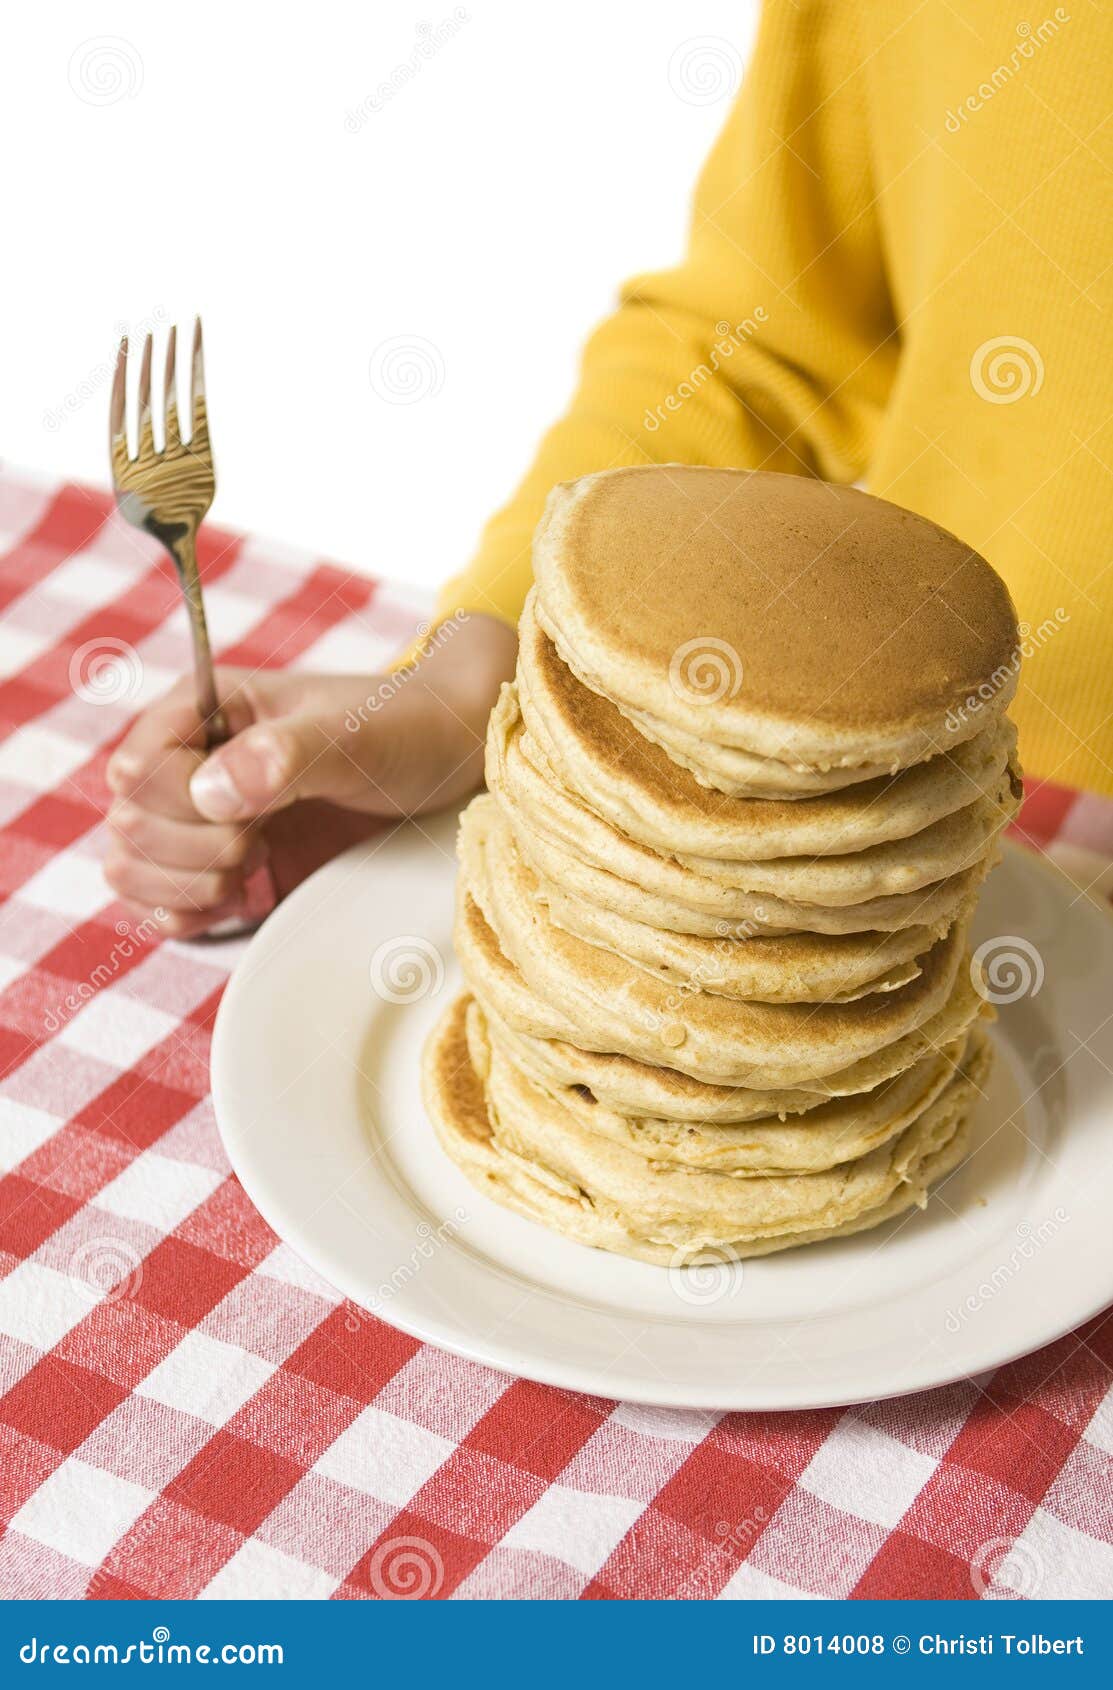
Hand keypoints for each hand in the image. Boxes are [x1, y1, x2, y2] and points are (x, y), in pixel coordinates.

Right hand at [103, 612, 516, 936]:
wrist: (447, 762)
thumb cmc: (405, 729)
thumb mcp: (356, 735)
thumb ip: (286, 754)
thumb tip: (211, 792)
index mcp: (203, 708)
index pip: (135, 770)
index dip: (183, 805)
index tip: (253, 811)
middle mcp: (189, 761)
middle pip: (127, 826)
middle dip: (193, 850)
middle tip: (261, 842)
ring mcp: (199, 818)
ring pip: (129, 868)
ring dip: (186, 886)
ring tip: (252, 869)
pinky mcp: (221, 868)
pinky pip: (157, 905)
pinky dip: (186, 916)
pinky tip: (241, 900)